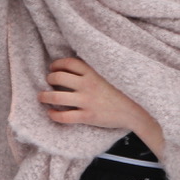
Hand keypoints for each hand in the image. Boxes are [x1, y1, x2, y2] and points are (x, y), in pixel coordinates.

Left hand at [39, 57, 162, 155]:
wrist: (137, 109)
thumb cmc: (124, 91)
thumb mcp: (110, 74)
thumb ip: (94, 70)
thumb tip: (77, 66)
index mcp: (93, 72)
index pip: (68, 63)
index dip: (56, 65)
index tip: (53, 68)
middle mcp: (87, 84)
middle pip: (58, 77)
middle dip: (49, 79)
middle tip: (48, 81)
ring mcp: (87, 101)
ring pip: (57, 97)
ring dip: (45, 96)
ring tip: (41, 97)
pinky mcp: (88, 116)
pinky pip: (65, 116)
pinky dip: (54, 115)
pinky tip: (51, 114)